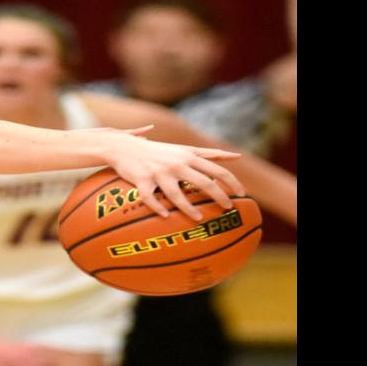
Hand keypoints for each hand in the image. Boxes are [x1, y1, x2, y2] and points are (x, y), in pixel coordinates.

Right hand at [104, 133, 245, 220]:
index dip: (232, 182)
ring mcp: (159, 173)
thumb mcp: (185, 149)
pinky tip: (166, 216)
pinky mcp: (142, 180)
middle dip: (219, 196)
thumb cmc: (158, 151)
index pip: (217, 169)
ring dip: (189, 208)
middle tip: (228, 208)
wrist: (124, 147)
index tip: (242, 194)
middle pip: (204, 182)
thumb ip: (210, 153)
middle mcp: (177, 164)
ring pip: (177, 194)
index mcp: (188, 156)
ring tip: (199, 218)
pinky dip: (158, 208)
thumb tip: (237, 156)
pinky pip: (150, 198)